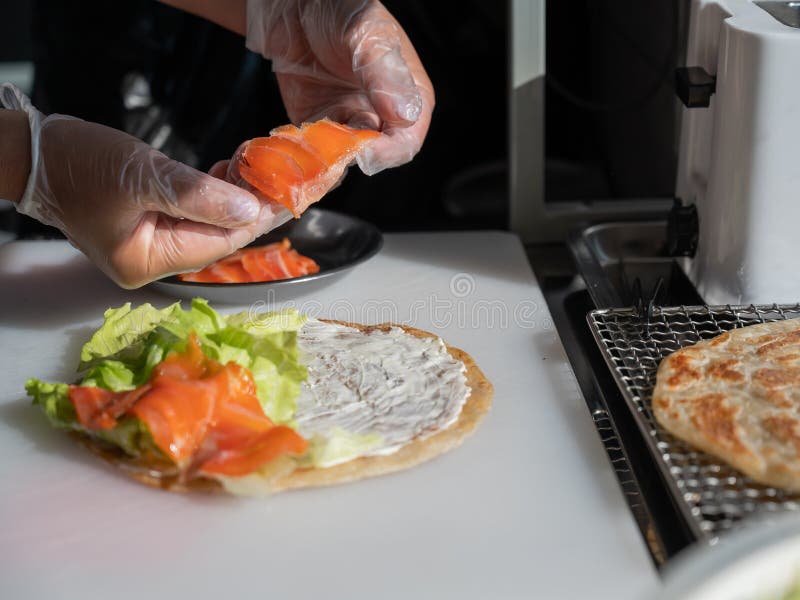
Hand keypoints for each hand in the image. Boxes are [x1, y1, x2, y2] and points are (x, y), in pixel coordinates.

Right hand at [1, 84, 289, 288]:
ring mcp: (149, 246)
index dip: (256, 219)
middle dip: (248, 208)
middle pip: (216, 237)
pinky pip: (191, 216)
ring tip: (256, 169)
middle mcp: (151, 262)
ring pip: (206, 225)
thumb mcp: (144, 177)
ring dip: (232, 199)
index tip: (287, 198)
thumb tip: (250, 209)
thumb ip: (199, 195)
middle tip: (280, 179)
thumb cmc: (78, 164)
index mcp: (147, 261)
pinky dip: (211, 196)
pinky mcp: (148, 226)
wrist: (33, 153)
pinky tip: (228, 174)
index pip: (219, 242)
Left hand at [246, 0, 433, 174]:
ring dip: (324, 160)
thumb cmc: (341, 8)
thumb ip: (385, 74)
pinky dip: (304, 153)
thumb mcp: (368, 35)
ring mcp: (349, 122)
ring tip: (306, 148)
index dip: (388, 153)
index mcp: (408, 97)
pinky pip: (314, 151)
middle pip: (374, 156)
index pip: (406, 141)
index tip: (365, 154)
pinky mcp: (318, 124)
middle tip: (328, 153)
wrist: (294, 2)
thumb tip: (405, 115)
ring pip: (343, 159)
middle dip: (351, 158)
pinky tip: (291, 144)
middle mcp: (382, 115)